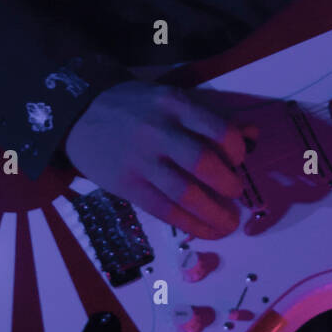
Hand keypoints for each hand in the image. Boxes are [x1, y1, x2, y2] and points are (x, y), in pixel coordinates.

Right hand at [61, 80, 255, 236]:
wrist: (79, 113)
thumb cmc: (135, 106)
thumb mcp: (171, 99)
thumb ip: (209, 117)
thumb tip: (252, 136)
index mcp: (174, 104)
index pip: (218, 129)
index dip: (236, 150)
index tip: (239, 160)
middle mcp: (158, 131)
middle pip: (202, 162)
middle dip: (228, 183)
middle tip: (236, 193)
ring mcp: (140, 160)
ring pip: (184, 192)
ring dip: (213, 213)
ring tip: (229, 224)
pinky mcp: (126, 185)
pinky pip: (163, 210)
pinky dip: (189, 224)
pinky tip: (205, 231)